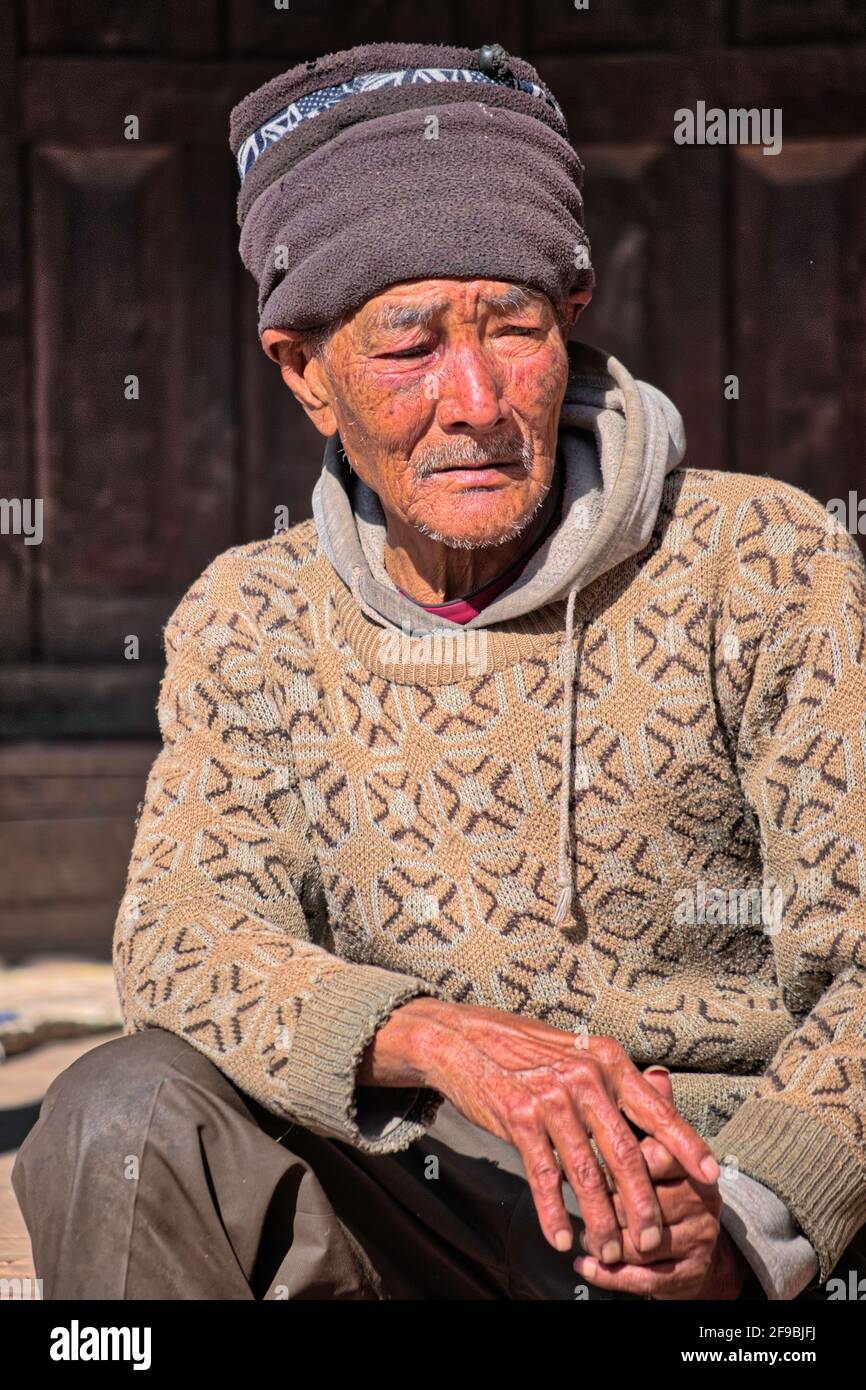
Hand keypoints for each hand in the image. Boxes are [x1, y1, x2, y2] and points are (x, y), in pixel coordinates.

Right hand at [362, 998, 720, 1264]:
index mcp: (606, 1060)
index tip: (711, 1176)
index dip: (686, 1144)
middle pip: (625, 1152)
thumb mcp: (575, 1053)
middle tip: (652, 1240)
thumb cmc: (523, 1051)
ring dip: (601, 1220)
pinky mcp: (519, 1116)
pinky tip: (560, 1237)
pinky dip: (554, 1212)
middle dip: (643, 1205)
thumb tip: (659, 1093)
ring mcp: (551, 1097)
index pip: (655, 1108)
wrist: (462, 1040)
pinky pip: (544, 1175)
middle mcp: (584, 1076)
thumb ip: (613, 1079)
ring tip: (610, 1250)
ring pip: (587, 1172)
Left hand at [573, 1069, 750, 1298]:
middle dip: (603, 1198)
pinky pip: (643, 1279)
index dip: (614, 1157)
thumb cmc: (663, 1186)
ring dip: (603, 1238)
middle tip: (572, 1190)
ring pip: (640, 1243)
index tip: (582, 1148)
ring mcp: (697, 1242)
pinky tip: (582, 1265)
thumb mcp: (658, 1144)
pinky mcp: (685, 1277)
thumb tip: (655, 1071)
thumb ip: (652, 1111)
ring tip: (578, 1231)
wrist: (692, 1245)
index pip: (653, 1157)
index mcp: (693, 1167)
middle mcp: (703, 1204)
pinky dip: (608, 1275)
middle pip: (644, 1201)